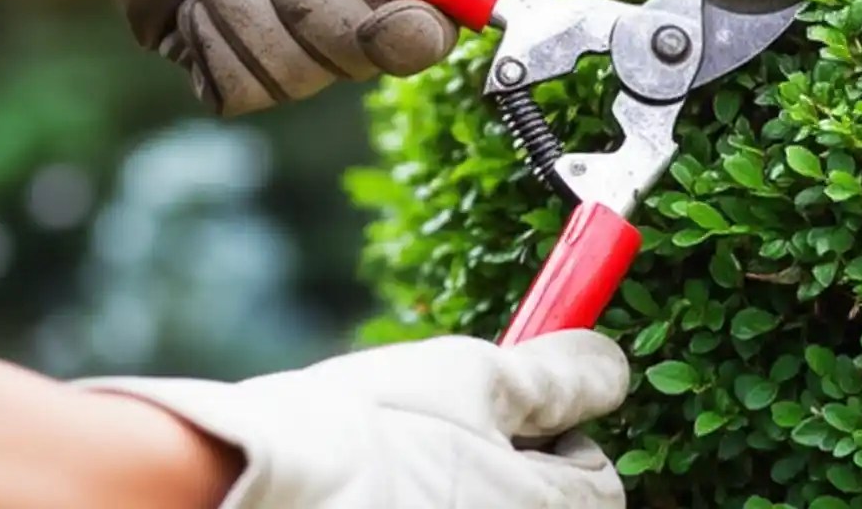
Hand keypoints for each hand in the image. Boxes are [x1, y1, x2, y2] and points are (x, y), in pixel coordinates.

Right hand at [79, 330, 630, 508]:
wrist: (252, 485)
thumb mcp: (473, 377)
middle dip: (516, 472)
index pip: (600, 484)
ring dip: (465, 490)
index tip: (526, 409)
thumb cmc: (369, 428)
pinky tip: (378, 489)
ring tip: (404, 464)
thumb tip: (609, 366)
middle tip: (456, 434)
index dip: (565, 435)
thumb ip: (557, 377)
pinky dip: (421, 504)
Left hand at [91, 0, 470, 115]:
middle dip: (329, 17)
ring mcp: (280, 41)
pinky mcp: (224, 68)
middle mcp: (335, 2)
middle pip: (374, 58)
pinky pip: (241, 90)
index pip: (434, 13)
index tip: (405, 10)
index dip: (430, 23)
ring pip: (304, 77)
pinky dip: (214, 41)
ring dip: (255, 16)